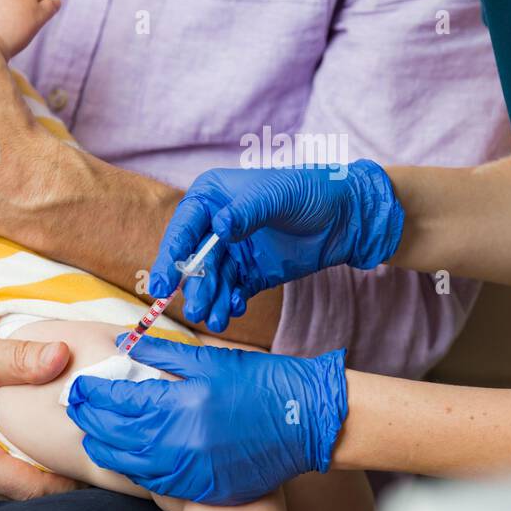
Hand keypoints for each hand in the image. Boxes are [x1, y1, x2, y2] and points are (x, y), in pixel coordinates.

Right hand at [0, 302, 78, 499]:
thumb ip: (25, 360)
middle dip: (39, 483)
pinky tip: (1, 451)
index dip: (62, 485)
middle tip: (70, 463)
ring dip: (9, 480)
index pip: (26, 489)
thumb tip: (66, 357)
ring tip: (41, 457)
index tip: (88, 475)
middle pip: (6, 496)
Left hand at [67, 335, 347, 503]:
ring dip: (104, 448)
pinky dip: (134, 470)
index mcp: (180, 404)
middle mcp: (179, 442)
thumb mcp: (212, 360)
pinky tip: (126, 459)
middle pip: (114, 434)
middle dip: (89, 419)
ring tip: (91, 435)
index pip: (118, 400)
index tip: (79, 386)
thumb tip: (123, 343)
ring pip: (128, 464)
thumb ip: (163, 354)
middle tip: (76, 407)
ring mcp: (190, 470)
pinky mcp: (203, 488)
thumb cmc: (262, 383)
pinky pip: (155, 484)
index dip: (93, 393)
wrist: (307, 420)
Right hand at [149, 160, 403, 331]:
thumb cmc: (310, 191)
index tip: (163, 282)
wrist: (346, 217)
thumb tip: (219, 229)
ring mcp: (232, 252)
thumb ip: (247, 212)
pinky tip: (234, 311)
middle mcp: (215, 226)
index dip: (171, 254)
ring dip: (211, 300)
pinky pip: (232, 292)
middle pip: (193, 260)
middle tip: (197, 308)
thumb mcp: (277, 196)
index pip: (184, 228)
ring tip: (217, 318)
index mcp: (212, 197)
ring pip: (211, 281)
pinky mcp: (249, 274)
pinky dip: (230, 303)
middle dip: (195, 285)